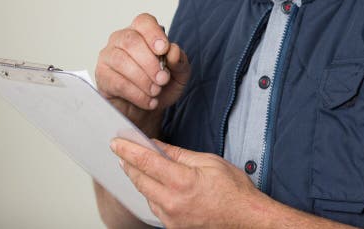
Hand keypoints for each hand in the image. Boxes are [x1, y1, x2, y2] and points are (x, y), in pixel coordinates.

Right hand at [95, 13, 189, 136]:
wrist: (147, 107)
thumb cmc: (161, 84)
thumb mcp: (179, 73)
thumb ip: (180, 60)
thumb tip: (173, 50)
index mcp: (142, 32)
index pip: (144, 22)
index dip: (154, 34)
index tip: (164, 49)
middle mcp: (121, 39)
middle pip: (131, 41)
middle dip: (150, 62)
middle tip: (163, 79)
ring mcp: (108, 56)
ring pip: (121, 60)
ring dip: (143, 79)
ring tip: (156, 91)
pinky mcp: (102, 76)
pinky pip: (117, 82)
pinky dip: (136, 93)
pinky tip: (149, 101)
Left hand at [111, 139, 270, 228]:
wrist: (246, 219)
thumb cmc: (234, 191)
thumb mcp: (209, 162)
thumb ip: (179, 154)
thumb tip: (157, 146)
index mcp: (182, 182)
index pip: (147, 162)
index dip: (129, 150)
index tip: (117, 142)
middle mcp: (172, 203)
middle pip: (140, 179)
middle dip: (128, 163)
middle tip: (121, 150)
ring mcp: (171, 218)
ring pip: (145, 194)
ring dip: (139, 179)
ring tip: (135, 165)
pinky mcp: (173, 227)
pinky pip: (155, 207)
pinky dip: (151, 193)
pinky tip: (153, 184)